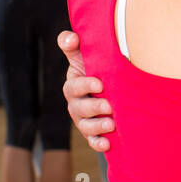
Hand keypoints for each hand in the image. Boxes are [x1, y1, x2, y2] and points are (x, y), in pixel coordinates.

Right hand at [58, 30, 113, 150]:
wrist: (111, 88)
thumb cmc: (96, 69)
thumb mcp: (84, 57)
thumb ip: (74, 46)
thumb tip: (69, 37)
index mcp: (74, 85)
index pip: (74, 86)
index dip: (85, 85)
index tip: (99, 83)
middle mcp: (76, 104)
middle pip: (79, 108)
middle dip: (94, 107)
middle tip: (109, 106)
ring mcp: (83, 120)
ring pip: (85, 126)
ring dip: (97, 126)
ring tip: (111, 124)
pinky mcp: (92, 133)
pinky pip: (92, 141)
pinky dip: (98, 143)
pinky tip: (107, 144)